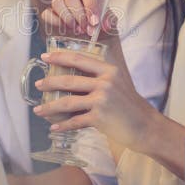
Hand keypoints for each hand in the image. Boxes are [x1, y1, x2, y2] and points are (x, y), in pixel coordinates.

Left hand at [32, 44, 156, 152]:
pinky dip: (63, 125)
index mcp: (109, 70)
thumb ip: (99, 78)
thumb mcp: (117, 84)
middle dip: (49, 82)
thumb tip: (73, 77)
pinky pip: (75, 121)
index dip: (60, 57)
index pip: (79, 59)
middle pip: (69, 80)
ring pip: (67, 102)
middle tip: (38, 84)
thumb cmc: (130, 106)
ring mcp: (102, 100)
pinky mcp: (100, 118)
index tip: (45, 57)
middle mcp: (105, 82)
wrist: (146, 127)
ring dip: (50, 107)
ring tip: (39, 110)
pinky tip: (54, 128)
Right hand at [41, 0, 118, 40]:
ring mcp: (60, 0)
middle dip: (79, 15)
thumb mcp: (108, 20)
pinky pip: (47, 14)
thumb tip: (104, 25)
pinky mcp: (50, 11)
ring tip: (78, 30)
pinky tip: (66, 29)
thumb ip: (108, 21)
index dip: (90, 6)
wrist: (90, 29)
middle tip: (86, 29)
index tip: (95, 22)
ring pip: (57, 3)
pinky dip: (55, 22)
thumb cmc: (99, 21)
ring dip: (68, 19)